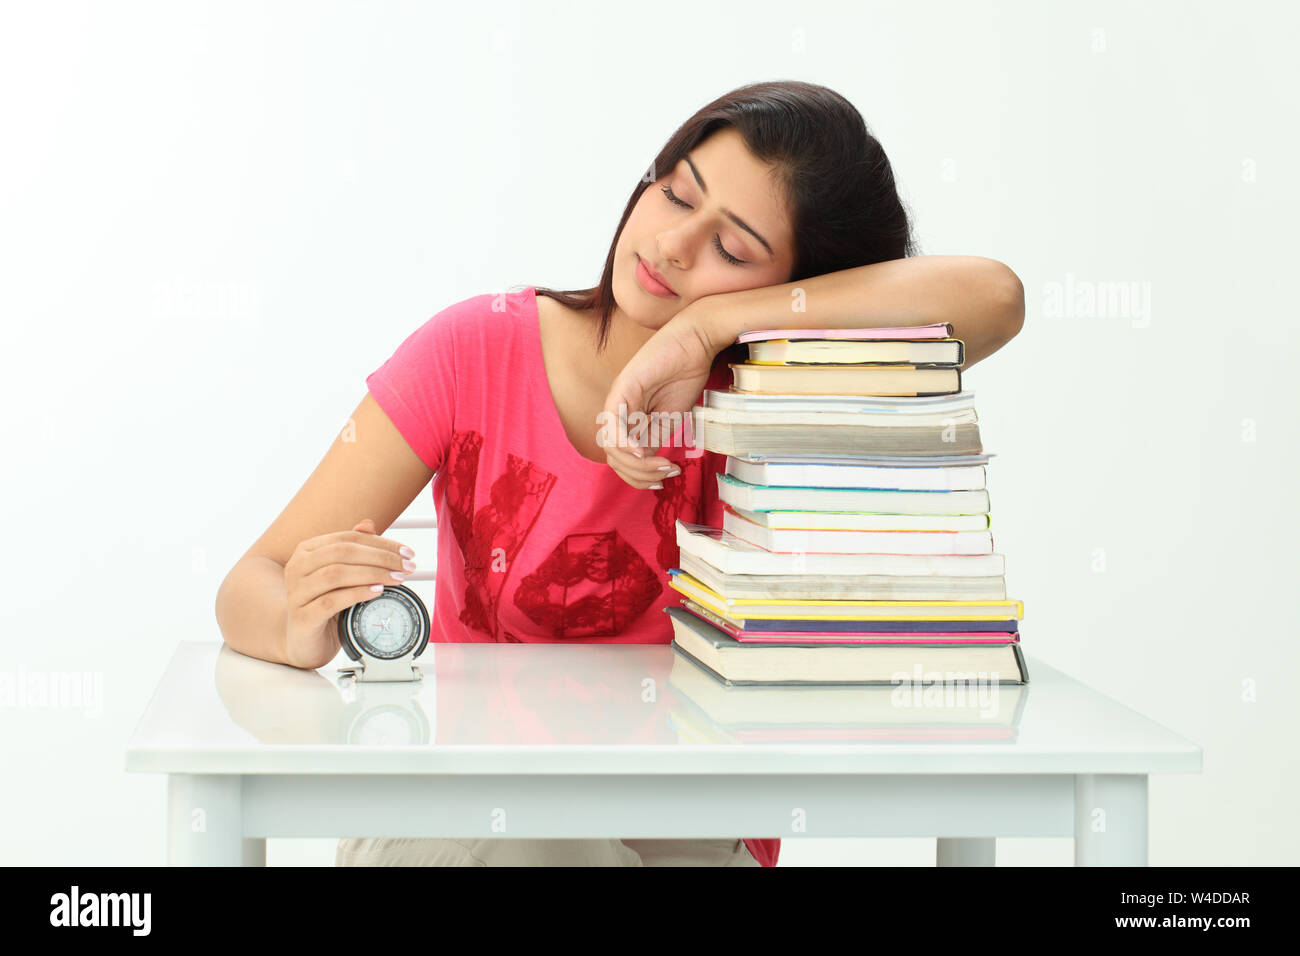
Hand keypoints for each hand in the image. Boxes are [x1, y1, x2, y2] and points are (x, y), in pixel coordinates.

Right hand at [282, 518, 415, 668]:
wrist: (305, 643)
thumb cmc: (326, 604)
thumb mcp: (341, 575)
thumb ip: (353, 550)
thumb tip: (369, 524)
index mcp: (308, 550)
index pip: (348, 538)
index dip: (381, 543)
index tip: (408, 553)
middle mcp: (297, 567)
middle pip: (342, 553)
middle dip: (380, 557)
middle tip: (408, 566)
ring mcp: (297, 592)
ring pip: (336, 574)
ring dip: (372, 574)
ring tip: (397, 579)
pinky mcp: (302, 618)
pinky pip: (331, 601)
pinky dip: (357, 594)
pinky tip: (377, 592)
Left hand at [599, 309, 717, 488]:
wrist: (694, 344)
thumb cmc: (684, 375)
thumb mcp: (669, 419)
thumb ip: (654, 440)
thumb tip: (646, 466)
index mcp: (628, 419)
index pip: (621, 459)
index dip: (639, 476)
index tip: (665, 478)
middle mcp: (617, 412)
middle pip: (614, 458)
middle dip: (639, 475)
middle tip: (666, 473)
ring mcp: (617, 400)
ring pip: (611, 447)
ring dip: (636, 465)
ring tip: (661, 465)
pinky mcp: (622, 389)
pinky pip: (613, 425)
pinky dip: (626, 444)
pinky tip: (644, 452)